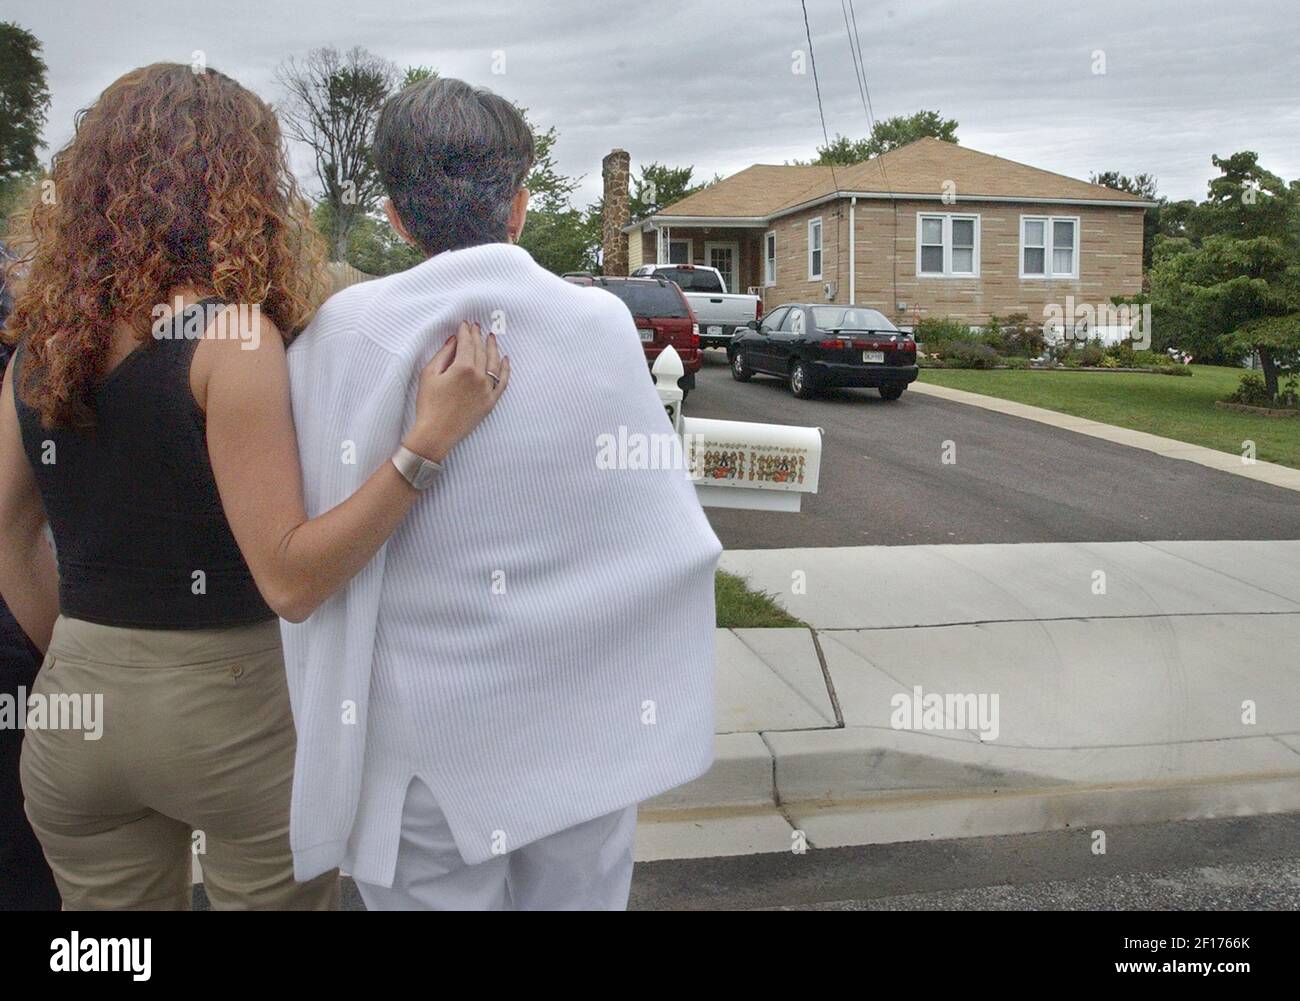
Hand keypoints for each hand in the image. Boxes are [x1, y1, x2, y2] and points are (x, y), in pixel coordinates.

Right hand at [403, 322, 509, 461]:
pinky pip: (503, 382)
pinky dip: (505, 369)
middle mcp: (479, 377)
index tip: (465, 324)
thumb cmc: (428, 404)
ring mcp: (487, 390)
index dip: (466, 332)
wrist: (436, 433)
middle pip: (481, 351)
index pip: (467, 343)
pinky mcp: (491, 402)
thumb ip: (443, 354)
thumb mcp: (429, 374)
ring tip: (491, 338)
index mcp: (463, 368)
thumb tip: (454, 340)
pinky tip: (505, 360)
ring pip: (495, 363)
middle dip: (478, 337)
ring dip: (493, 348)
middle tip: (477, 327)